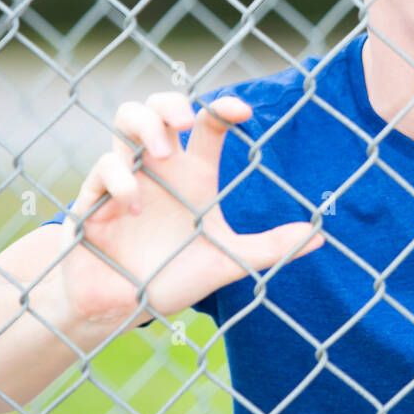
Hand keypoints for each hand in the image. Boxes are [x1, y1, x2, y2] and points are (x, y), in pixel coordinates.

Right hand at [56, 92, 322, 325]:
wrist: (121, 311)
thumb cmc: (171, 278)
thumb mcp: (228, 263)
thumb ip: (271, 249)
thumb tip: (320, 237)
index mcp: (192, 175)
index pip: (208, 125)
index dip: (223, 109)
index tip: (244, 112)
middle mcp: (159, 168)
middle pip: (157, 106)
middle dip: (169, 102)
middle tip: (187, 121)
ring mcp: (124, 178)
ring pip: (124, 120)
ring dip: (143, 126)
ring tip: (160, 152)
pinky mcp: (93, 199)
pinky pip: (102, 169)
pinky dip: (120, 182)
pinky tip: (132, 209)